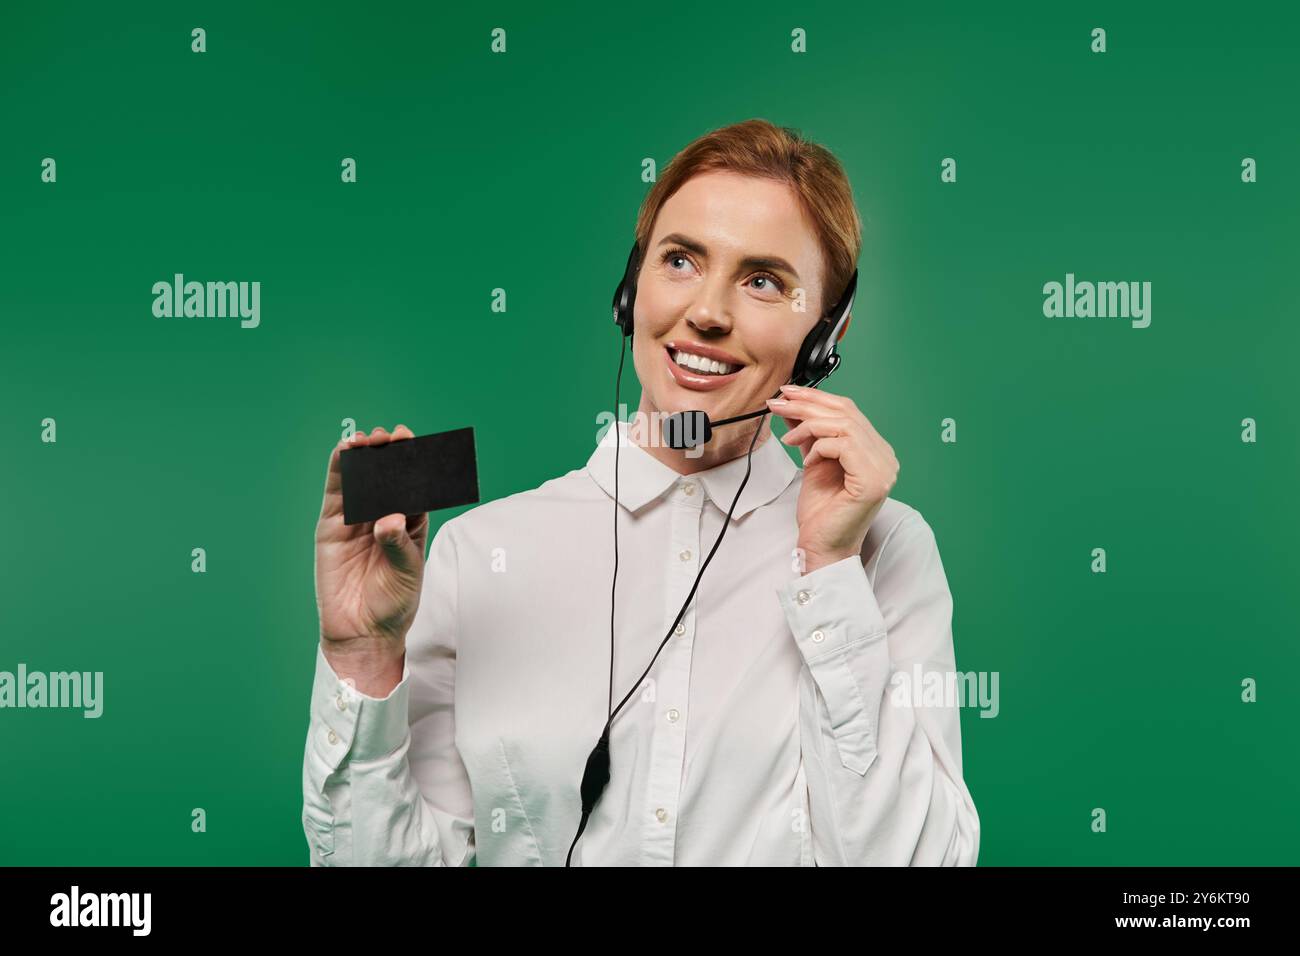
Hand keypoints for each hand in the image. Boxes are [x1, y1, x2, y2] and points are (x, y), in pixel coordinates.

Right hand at [314, 424, 429, 693]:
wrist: (363, 631)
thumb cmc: (394, 603)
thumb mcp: (407, 573)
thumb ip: (399, 545)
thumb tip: (388, 519)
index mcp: (410, 525)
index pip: (414, 488)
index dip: (414, 465)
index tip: (415, 444)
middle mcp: (384, 517)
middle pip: (387, 479)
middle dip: (389, 456)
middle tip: (392, 437)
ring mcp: (357, 521)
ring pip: (360, 481)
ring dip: (364, 458)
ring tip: (367, 440)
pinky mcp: (332, 528)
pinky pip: (336, 495)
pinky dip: (338, 472)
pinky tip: (343, 452)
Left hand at [765, 385, 898, 572]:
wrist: (823, 547)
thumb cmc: (821, 513)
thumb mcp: (813, 462)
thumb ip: (809, 435)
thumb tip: (793, 407)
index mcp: (875, 451)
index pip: (849, 411)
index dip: (817, 397)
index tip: (787, 393)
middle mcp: (885, 457)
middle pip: (846, 413)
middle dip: (808, 403)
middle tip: (778, 402)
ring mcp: (883, 469)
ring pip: (844, 425)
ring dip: (808, 423)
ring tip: (787, 435)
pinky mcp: (872, 481)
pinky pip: (842, 445)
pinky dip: (818, 446)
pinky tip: (805, 459)